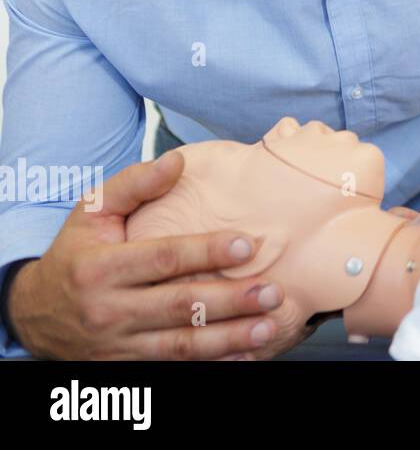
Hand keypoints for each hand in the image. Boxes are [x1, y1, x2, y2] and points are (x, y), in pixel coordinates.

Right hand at [8, 151, 287, 359]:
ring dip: (229, 339)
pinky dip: (211, 365)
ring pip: (180, 345)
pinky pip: (173, 369)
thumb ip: (134, 184)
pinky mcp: (124, 368)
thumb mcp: (90, 213)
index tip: (248, 245)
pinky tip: (245, 357)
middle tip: (273, 292)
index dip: (206, 251)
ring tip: (269, 326)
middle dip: (230, 301)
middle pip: (179, 306)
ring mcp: (116, 346)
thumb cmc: (76, 253)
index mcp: (100, 268)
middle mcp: (108, 311)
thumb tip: (176, 160)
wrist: (35, 314)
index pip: (163, 258)